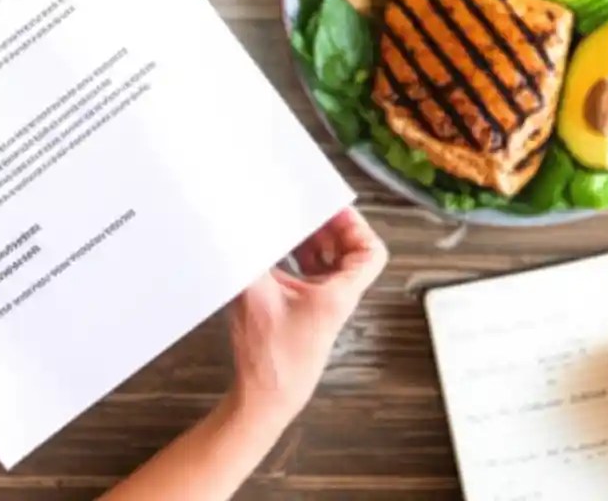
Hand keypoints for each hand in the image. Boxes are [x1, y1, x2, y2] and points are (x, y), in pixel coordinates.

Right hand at [227, 207, 388, 424]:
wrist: (266, 398)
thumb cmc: (270, 357)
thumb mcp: (254, 296)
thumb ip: (248, 258)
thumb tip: (237, 229)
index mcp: (338, 293)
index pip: (370, 253)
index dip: (355, 226)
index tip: (332, 209)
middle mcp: (335, 298)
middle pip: (347, 253)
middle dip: (328, 229)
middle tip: (306, 212)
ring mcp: (320, 306)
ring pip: (328, 264)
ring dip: (311, 243)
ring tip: (288, 227)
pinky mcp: (303, 313)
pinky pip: (309, 276)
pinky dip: (296, 259)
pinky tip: (273, 252)